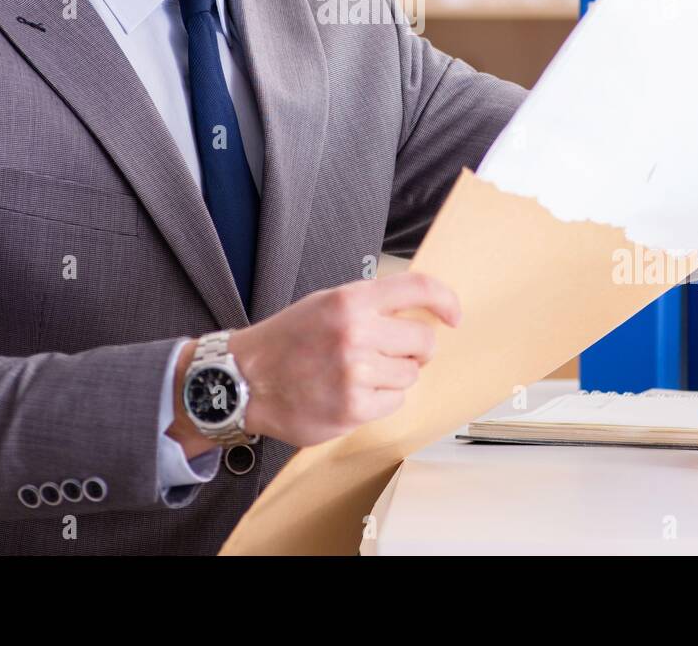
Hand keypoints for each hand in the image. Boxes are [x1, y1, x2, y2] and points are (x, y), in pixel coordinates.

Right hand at [224, 273, 460, 447]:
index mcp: (351, 300)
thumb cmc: (285, 340)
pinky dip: (379, 399)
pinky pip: (394, 402)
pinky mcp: (353, 408)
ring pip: (410, 375)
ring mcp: (355, 373)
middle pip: (424, 342)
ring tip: (359, 372)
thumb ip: (369, 303)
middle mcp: (356, 333)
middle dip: (416, 350)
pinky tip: (352, 391)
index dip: (445, 300)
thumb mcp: (324, 303)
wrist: (244, 379)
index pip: (417, 289)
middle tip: (395, 353)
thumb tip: (417, 310)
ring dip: (393, 376)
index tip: (453, 315)